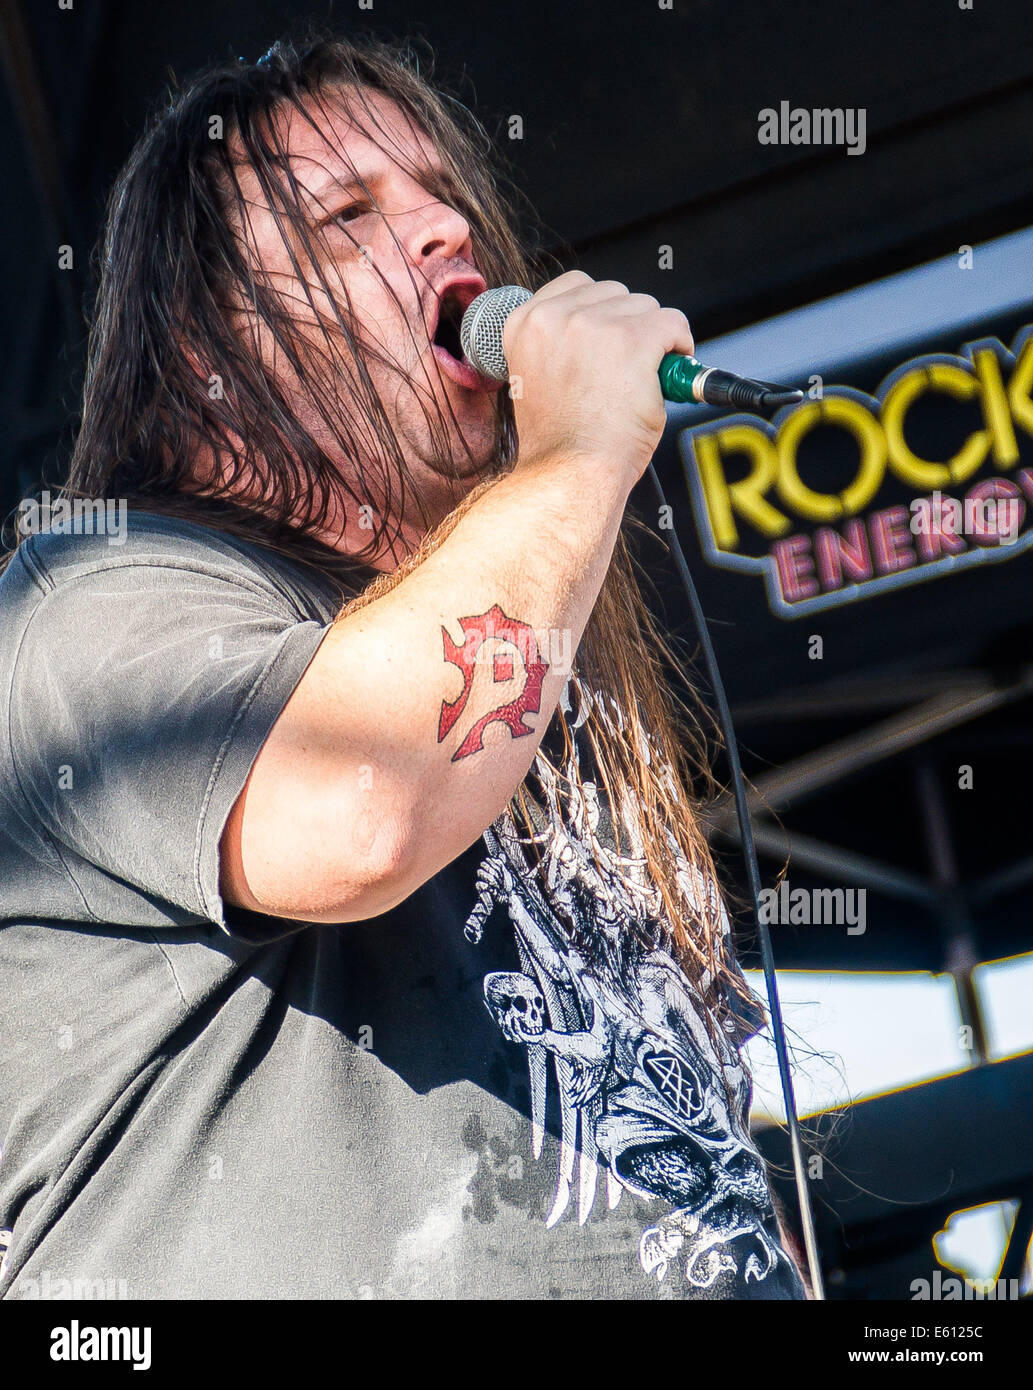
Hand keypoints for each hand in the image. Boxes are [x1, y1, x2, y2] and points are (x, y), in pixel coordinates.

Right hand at [502, 270, 694, 482]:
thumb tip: (602, 331)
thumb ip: (560, 345)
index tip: (608, 342)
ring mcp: (594, 325)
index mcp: (524, 324)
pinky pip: (672, 323)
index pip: (576, 286)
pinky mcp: (632, 340)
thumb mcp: (538, 380)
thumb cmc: (558, 444)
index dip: (601, 313)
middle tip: (626, 371)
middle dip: (628, 327)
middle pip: (615, 293)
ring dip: (652, 339)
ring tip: (640, 381)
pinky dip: (679, 346)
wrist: (568, 473)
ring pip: (645, 307)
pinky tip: (667, 374)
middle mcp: (555, 317)